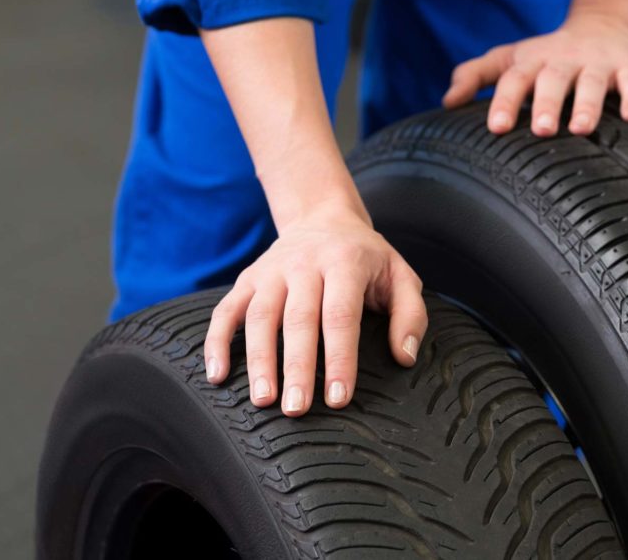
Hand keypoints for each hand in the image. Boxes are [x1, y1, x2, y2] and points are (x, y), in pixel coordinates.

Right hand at [202, 202, 427, 415]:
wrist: (323, 218)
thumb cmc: (366, 258)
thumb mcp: (400, 276)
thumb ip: (410, 315)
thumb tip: (405, 356)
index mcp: (345, 263)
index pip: (341, 315)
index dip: (340, 358)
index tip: (338, 398)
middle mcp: (305, 264)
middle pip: (298, 319)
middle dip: (297, 367)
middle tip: (296, 410)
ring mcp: (271, 271)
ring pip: (259, 316)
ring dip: (258, 359)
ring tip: (263, 400)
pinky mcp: (247, 278)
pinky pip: (226, 310)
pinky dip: (217, 342)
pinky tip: (217, 375)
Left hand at [441, 11, 627, 136]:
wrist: (605, 24)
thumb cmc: (549, 55)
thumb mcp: (511, 58)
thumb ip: (476, 75)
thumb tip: (446, 101)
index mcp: (532, 62)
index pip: (514, 80)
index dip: (504, 102)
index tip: (496, 127)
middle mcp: (563, 62)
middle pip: (552, 81)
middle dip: (546, 104)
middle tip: (541, 130)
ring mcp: (597, 65)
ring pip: (592, 83)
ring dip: (587, 105)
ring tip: (580, 128)